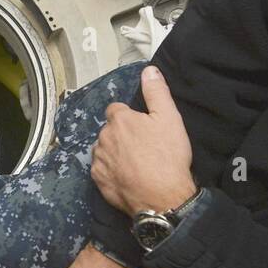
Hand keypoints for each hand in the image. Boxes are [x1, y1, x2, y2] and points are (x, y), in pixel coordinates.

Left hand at [91, 64, 196, 215]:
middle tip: (142, 147)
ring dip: (114, 152)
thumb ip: (156, 91)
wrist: (162, 197)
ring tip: (135, 163)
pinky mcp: (98, 180)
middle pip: (109, 130)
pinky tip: (127, 176)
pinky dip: (110, 171)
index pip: (117, 110)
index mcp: (119, 119)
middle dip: (121, 135)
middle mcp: (103, 137)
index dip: (130, 117)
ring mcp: (99, 160)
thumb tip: (148, 70)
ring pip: (103, 149)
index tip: (143, 128)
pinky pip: (101, 170)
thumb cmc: (168, 156)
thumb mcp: (169, 118)